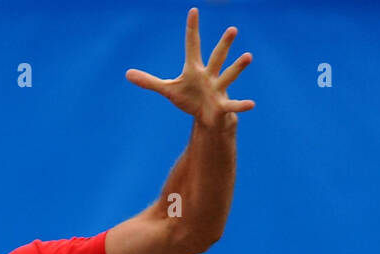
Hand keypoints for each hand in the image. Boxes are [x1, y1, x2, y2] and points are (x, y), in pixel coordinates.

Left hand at [125, 7, 253, 129]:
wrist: (206, 117)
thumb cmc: (189, 99)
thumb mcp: (168, 90)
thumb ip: (149, 81)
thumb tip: (127, 73)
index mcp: (195, 70)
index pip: (192, 45)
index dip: (191, 29)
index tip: (193, 10)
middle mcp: (209, 75)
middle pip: (217, 57)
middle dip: (224, 45)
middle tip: (232, 29)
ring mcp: (218, 89)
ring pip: (228, 76)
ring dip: (237, 67)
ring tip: (248, 56)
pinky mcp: (222, 106)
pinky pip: (233, 105)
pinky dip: (241, 105)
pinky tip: (251, 104)